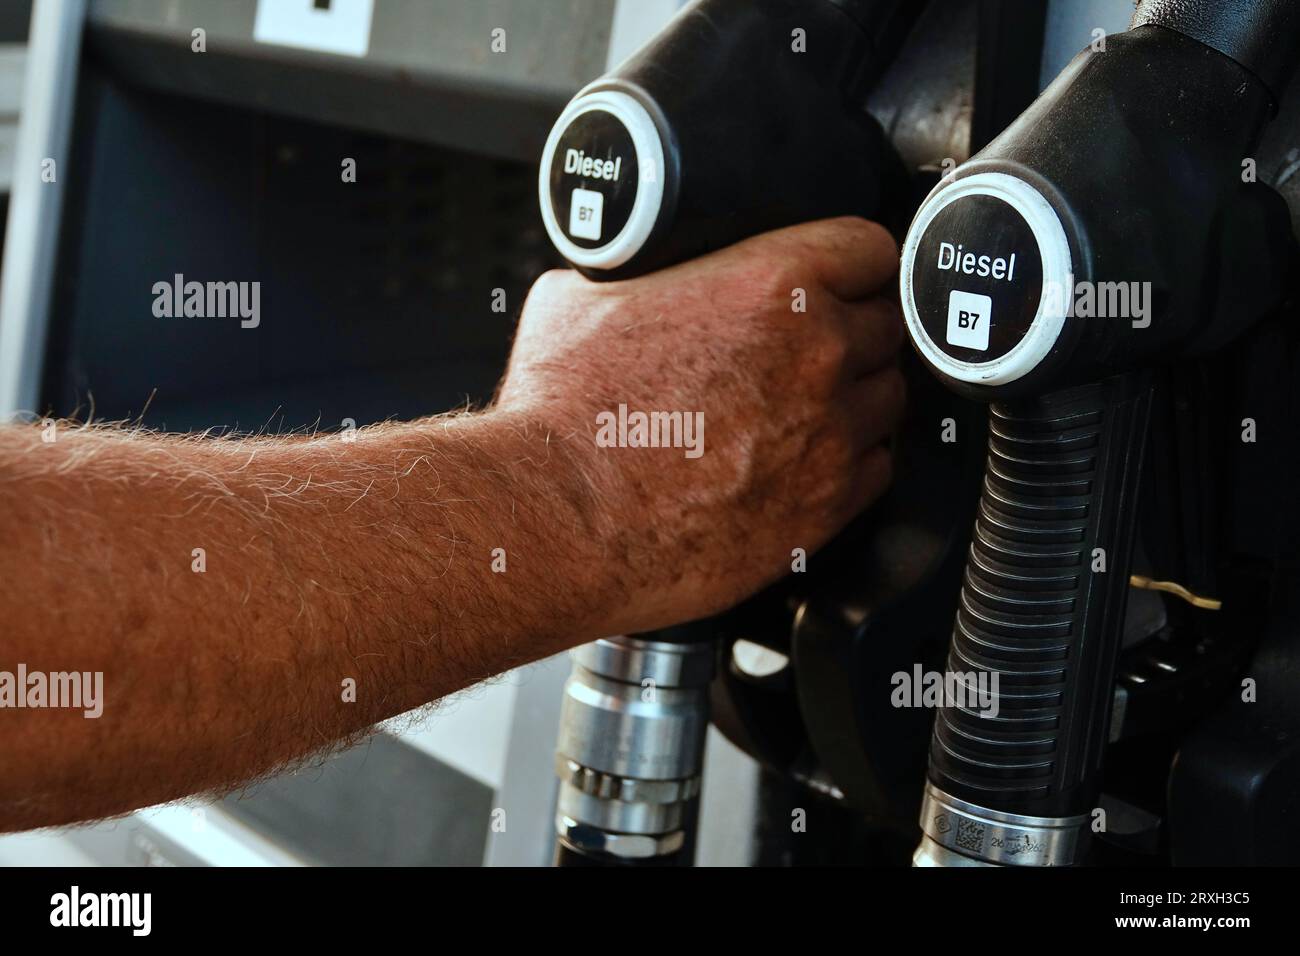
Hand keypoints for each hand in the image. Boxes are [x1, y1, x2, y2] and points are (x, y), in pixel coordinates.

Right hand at [495, 217, 905, 633]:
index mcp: (770, 285)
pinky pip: (878, 469)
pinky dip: (852, 463)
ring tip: (807, 412)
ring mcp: (828, 435)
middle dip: (854, 332)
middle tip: (810, 353)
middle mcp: (816, 355)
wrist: (558, 517)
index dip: (853, 261)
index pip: (869, 247)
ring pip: (889, 399)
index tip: (843, 278)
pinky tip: (805, 463)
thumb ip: (641, 277)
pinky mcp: (825, 508)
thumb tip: (640, 277)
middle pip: (887, 325)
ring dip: (858, 399)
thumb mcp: (584, 297)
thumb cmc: (563, 415)